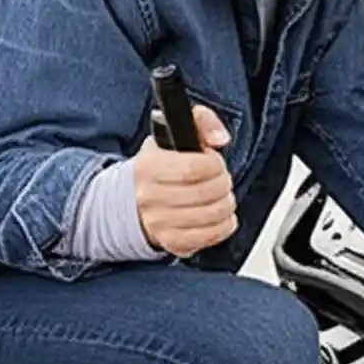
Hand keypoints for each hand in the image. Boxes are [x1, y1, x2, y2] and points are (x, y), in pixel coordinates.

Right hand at [133, 105, 237, 256]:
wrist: (136, 199)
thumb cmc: (164, 164)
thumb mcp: (178, 132)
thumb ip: (203, 122)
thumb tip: (220, 138)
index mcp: (149, 166)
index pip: (192, 169)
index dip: (214, 164)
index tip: (214, 161)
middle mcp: (149, 197)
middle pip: (207, 193)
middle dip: (223, 182)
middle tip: (219, 178)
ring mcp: (159, 223)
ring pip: (213, 215)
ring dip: (226, 203)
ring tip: (219, 195)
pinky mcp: (172, 242)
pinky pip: (212, 235)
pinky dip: (225, 223)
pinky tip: (218, 214)